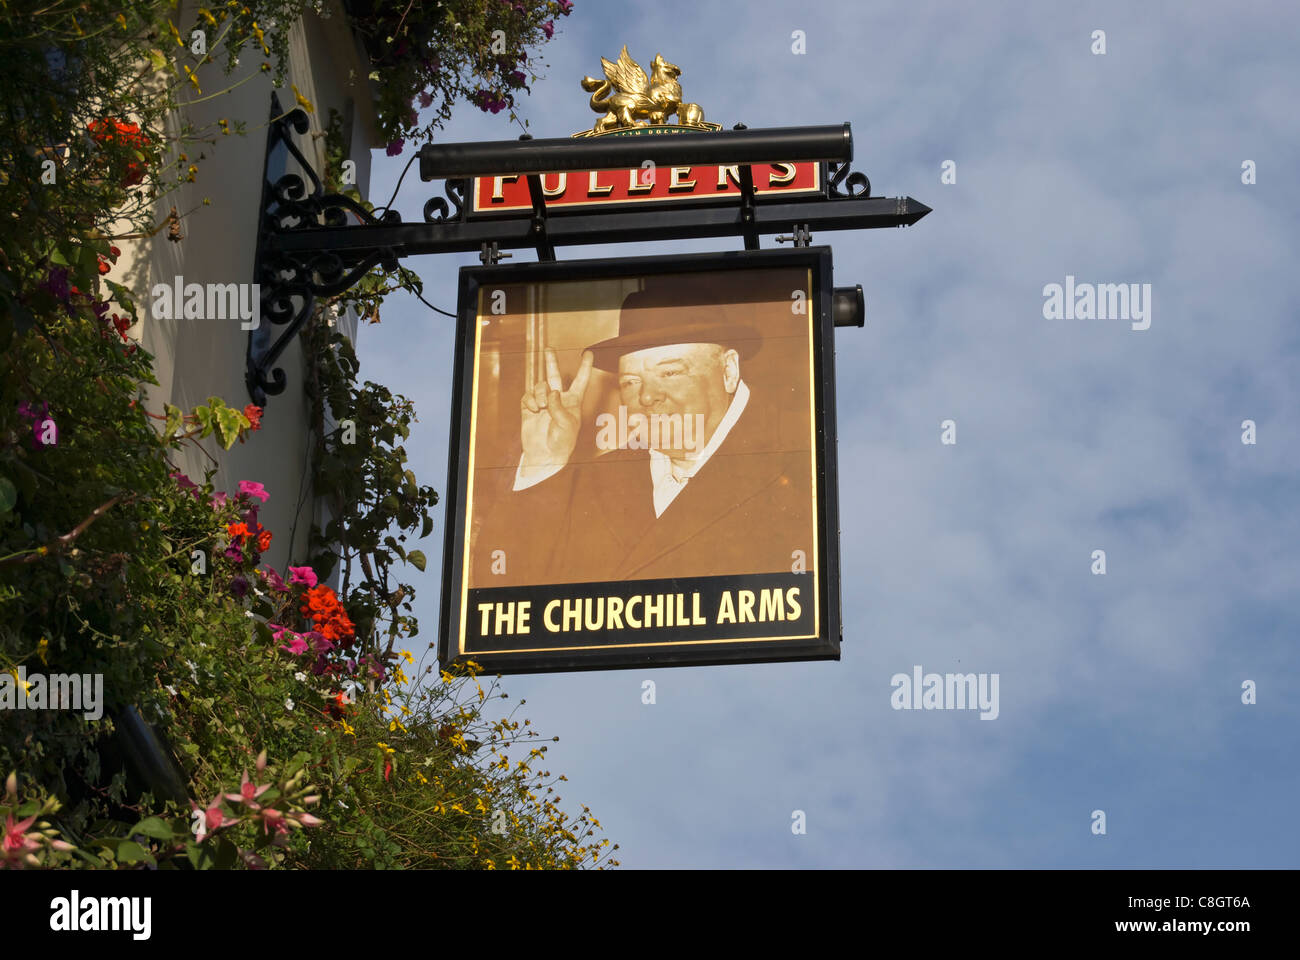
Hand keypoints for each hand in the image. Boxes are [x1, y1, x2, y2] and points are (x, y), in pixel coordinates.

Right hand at [519, 348, 593, 476]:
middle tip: (549, 348)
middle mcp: (558, 399)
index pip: (580, 380)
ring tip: (541, 407)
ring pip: (540, 386)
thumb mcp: (567, 423)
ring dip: (539, 394)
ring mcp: (543, 403)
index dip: (585, 367)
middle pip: (555, 375)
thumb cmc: (562, 442)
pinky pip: (528, 396)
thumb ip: (559, 406)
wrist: (545, 455)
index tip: (589, 353)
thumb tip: (551, 392)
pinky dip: (531, 401)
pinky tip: (534, 411)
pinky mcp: (530, 408)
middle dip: (551, 361)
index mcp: (573, 401)